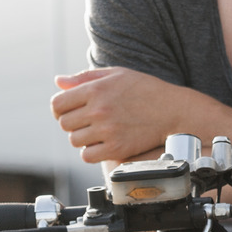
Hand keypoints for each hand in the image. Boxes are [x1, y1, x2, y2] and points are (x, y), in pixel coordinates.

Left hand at [50, 66, 174, 164]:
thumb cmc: (146, 90)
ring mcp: (107, 130)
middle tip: (87, 122)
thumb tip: (59, 82)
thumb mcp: (117, 75)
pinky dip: (92, 152)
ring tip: (98, 132)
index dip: (60, 109)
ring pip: (75, 141)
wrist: (173, 110)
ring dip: (83, 138)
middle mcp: (99, 110)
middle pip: (64, 124)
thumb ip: (85, 77)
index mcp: (96, 89)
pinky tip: (103, 144)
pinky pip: (87, 156)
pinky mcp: (116, 148)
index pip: (58, 104)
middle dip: (72, 123)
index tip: (69, 112)